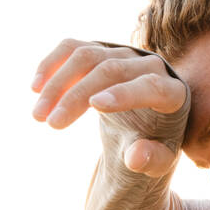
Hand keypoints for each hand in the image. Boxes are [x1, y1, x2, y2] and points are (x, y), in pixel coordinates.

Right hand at [30, 38, 187, 175]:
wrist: (148, 124)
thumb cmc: (155, 145)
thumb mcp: (159, 161)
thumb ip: (153, 160)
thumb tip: (135, 157)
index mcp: (173, 93)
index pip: (151, 87)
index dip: (124, 94)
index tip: (94, 105)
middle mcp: (151, 66)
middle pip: (111, 70)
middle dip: (77, 96)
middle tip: (52, 124)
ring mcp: (124, 54)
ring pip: (87, 56)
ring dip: (58, 84)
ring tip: (38, 116)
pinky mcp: (101, 50)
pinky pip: (72, 48)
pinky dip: (52, 64)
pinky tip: (35, 88)